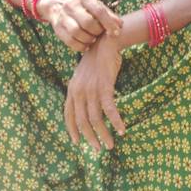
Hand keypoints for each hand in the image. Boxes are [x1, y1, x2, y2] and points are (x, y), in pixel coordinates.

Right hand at [44, 0, 122, 52]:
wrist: (56, 4)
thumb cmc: (82, 6)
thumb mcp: (94, 4)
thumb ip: (108, 14)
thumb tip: (120, 24)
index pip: (99, 11)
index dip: (109, 23)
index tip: (115, 33)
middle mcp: (71, 4)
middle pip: (88, 23)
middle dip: (97, 31)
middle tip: (100, 34)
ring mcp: (62, 16)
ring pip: (77, 32)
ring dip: (88, 39)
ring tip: (93, 39)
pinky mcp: (57, 28)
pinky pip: (70, 41)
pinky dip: (80, 46)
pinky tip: (86, 45)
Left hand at [63, 34, 125, 150]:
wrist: (104, 42)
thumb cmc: (96, 60)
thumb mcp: (83, 76)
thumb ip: (81, 91)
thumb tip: (85, 107)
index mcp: (72, 90)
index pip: (68, 115)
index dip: (72, 130)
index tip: (77, 143)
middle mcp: (78, 92)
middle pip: (82, 121)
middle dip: (90, 138)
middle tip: (99, 149)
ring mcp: (91, 90)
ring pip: (95, 119)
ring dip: (104, 134)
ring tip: (111, 145)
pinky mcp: (104, 86)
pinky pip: (109, 109)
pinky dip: (116, 122)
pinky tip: (122, 130)